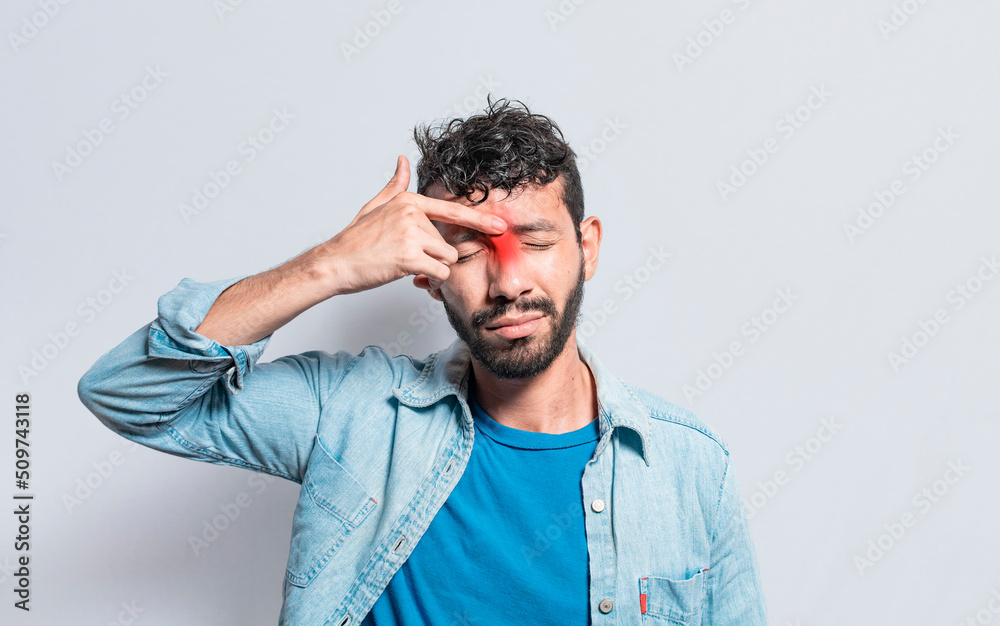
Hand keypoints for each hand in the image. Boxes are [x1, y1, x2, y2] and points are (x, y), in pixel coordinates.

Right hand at [321, 155, 506, 295]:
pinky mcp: (410, 257)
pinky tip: (412, 278)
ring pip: (447, 259)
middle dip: (435, 257)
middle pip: (448, 243)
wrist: (334, 264)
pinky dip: (431, 281)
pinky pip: (439, 273)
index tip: (500, 226)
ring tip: (408, 268)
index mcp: (408, 202)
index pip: (452, 210)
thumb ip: (394, 187)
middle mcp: (412, 214)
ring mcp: (412, 235)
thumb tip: (403, 161)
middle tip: (410, 261)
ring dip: (434, 269)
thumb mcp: (374, 207)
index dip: (480, 219)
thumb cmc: (354, 241)